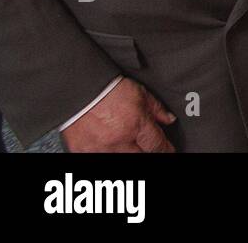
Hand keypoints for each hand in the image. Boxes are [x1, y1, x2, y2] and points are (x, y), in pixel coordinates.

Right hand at [61, 78, 175, 152]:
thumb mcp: (140, 93)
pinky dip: (105, 152)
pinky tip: (108, 145)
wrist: (79, 88)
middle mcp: (119, 140)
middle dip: (146, 151)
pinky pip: (99, 157)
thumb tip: (168, 120)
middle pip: (140, 156)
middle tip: (145, 145)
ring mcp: (99, 148)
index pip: (157, 146)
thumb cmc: (108, 88)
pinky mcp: (82, 151)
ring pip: (121, 159)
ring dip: (126, 152)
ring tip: (124, 140)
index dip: (166, 149)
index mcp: (136, 124)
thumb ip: (156, 109)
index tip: (168, 150)